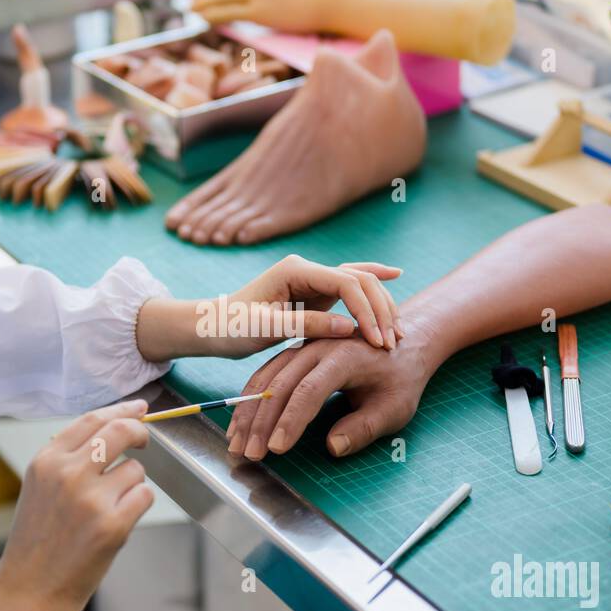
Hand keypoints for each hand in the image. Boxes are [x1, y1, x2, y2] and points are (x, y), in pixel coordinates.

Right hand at [0, 400, 153, 610]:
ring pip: (136, 469)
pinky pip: (144, 495)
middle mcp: (67, 473)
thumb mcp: (40, 487)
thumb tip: (114, 425)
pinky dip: (137, 506)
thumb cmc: (37, 541)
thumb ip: (69, 457)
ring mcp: (91, 498)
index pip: (93, 419)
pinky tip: (117, 522)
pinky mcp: (112, 525)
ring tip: (109, 508)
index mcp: (46, 460)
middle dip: (140, 433)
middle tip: (144, 441)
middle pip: (121, 431)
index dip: (122, 410)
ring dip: (132, 485)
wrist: (27, 590)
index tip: (139, 409)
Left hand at [136, 254, 404, 361]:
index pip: (346, 283)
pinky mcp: (314, 293)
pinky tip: (395, 277)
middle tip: (395, 340)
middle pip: (359, 279)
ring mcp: (312, 279)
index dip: (366, 311)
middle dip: (381, 308)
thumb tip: (350, 329)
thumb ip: (307, 326)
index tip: (378, 341)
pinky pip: (351, 289)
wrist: (212, 327)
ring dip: (381, 304)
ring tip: (398, 330)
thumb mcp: (265, 329)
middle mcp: (307, 269)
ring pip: (359, 283)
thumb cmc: (231, 328)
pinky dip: (372, 290)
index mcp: (296, 271)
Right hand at [226, 330, 436, 460]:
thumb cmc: (400, 380)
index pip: (310, 390)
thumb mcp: (395, 408)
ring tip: (237, 444)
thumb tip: (332, 446)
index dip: (291, 420)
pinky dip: (251, 401)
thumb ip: (364, 428)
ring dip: (249, 413)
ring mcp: (304, 348)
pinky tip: (241, 423)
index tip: (278, 448)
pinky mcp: (296, 355)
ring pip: (267, 378)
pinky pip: (267, 375)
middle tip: (251, 454)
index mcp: (345, 356)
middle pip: (281, 383)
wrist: (403, 347)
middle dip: (262, 422)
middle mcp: (319, 347)